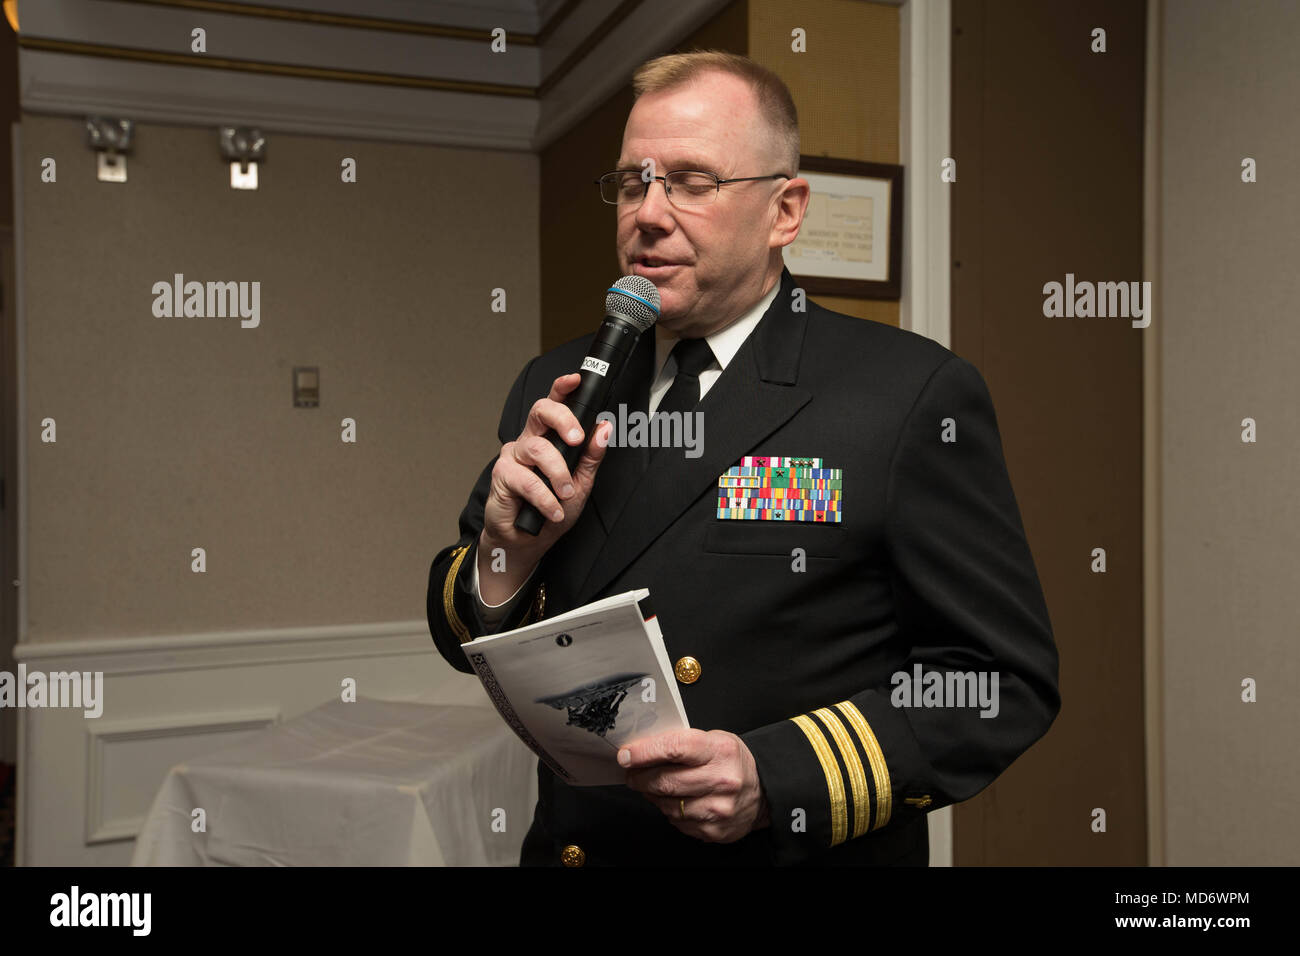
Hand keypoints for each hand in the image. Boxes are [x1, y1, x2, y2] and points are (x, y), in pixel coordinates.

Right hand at [479, 373, 612, 596]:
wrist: (528, 541)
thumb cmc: (552, 509)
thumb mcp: (581, 483)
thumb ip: (591, 456)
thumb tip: (604, 429)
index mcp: (548, 438)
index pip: (554, 405)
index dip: (562, 388)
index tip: (575, 379)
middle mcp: (529, 441)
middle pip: (540, 412)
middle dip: (562, 419)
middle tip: (577, 439)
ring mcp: (513, 456)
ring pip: (538, 449)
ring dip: (558, 473)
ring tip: (566, 494)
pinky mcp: (501, 476)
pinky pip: (527, 480)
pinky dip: (545, 498)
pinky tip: (553, 510)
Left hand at [619, 729, 770, 842]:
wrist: (763, 791)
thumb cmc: (731, 761)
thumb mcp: (713, 740)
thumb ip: (680, 743)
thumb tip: (641, 750)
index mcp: (719, 750)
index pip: (674, 748)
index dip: (644, 752)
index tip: (626, 755)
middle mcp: (721, 780)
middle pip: (665, 781)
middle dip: (640, 777)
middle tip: (632, 773)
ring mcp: (718, 808)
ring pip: (667, 804)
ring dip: (653, 796)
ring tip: (656, 786)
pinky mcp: (714, 830)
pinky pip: (678, 822)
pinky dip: (670, 811)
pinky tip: (677, 801)